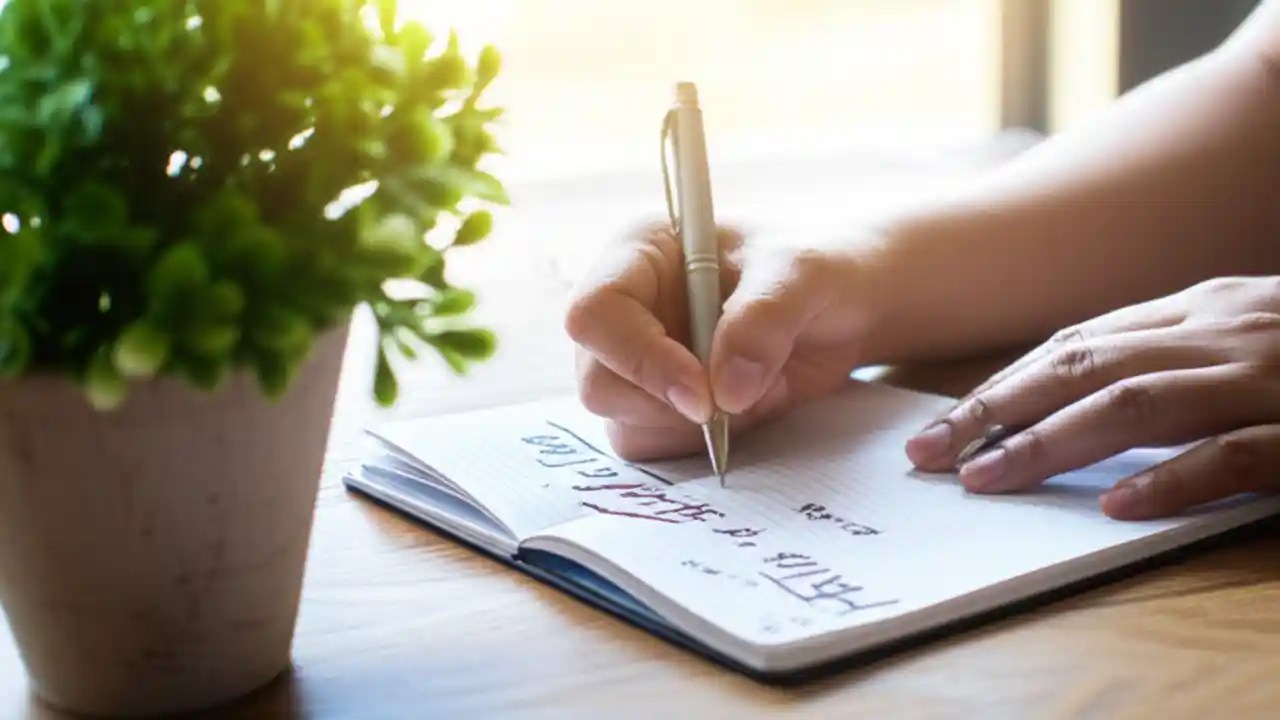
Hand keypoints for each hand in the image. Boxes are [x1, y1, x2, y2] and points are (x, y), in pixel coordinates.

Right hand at [565, 224, 874, 460]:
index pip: (597, 312)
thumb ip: (764, 318)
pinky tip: (743, 414)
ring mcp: (637, 363)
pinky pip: (651, 445)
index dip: (639, 358)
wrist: (843, 312)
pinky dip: (697, 445)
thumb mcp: (803, 273)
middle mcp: (625, 310)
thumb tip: (725, 391)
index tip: (702, 394)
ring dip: (688, 427)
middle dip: (664, 405)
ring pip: (622, 421)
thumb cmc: (816, 270)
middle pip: (597, 380)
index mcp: (640, 254)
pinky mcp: (657, 406)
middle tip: (730, 406)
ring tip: (753, 393)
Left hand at [906, 276, 1279, 519]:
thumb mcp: (1243, 337)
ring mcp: (1262, 379)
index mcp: (1198, 310)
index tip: (946, 423)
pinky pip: (1229, 455)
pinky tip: (1113, 506)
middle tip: (929, 450)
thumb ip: (1168, 356)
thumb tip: (1080, 395)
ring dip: (1048, 442)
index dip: (1004, 384)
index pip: (1077, 345)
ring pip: (1134, 404)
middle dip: (995, 409)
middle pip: (1082, 367)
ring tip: (984, 478)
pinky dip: (1168, 480)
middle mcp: (1218, 333)